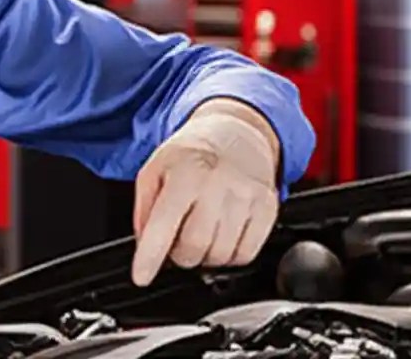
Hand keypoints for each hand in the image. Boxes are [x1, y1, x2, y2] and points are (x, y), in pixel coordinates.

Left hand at [131, 100, 281, 286]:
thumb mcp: (155, 170)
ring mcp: (247, 197)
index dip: (150, 256)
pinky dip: (230, 256)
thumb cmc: (191, 155)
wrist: (236, 134)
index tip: (141, 277)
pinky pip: (247, 254)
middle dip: (180, 255)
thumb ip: (143, 208)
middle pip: (194, 248)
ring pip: (221, 256)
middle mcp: (218, 185)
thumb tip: (144, 245)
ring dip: (205, 256)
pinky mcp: (268, 208)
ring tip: (200, 234)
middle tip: (177, 240)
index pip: (163, 224)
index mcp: (184, 173)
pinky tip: (221, 236)